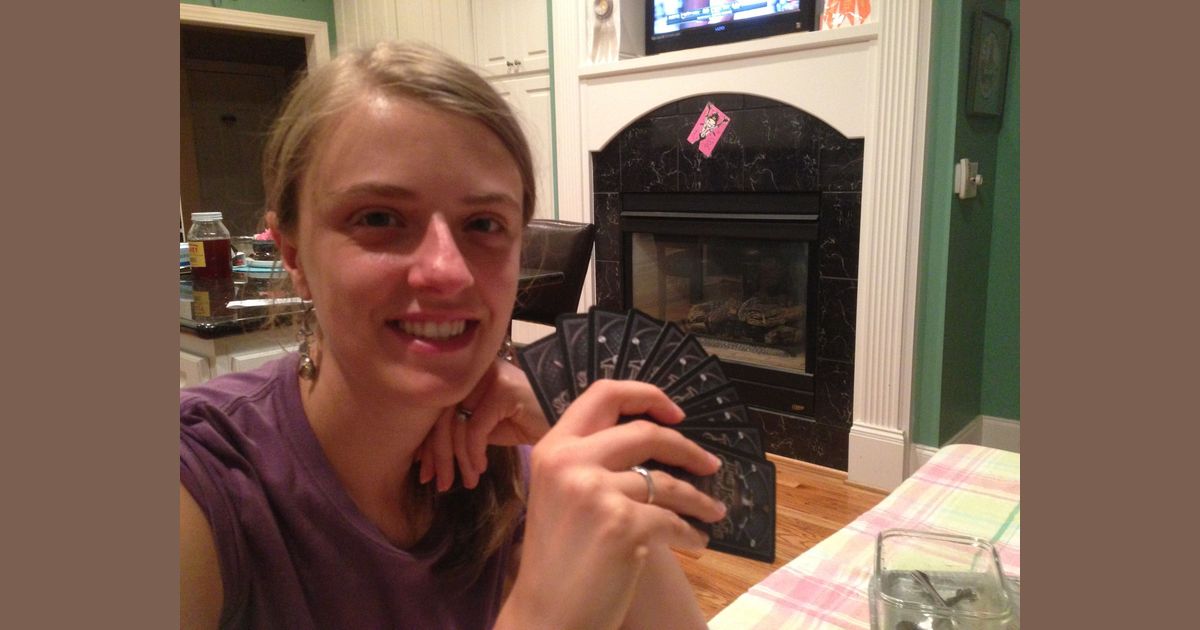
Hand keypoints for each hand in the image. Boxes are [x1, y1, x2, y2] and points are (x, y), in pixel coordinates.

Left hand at [416, 357, 549, 490]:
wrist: (565, 420)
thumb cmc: (528, 424)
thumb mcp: (487, 428)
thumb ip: (459, 432)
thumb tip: (425, 454)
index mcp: (468, 376)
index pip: (437, 410)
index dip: (427, 443)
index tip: (424, 471)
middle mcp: (476, 371)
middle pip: (443, 416)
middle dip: (439, 455)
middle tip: (439, 483)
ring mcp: (489, 377)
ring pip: (457, 424)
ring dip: (459, 459)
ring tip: (467, 481)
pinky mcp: (503, 389)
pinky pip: (475, 428)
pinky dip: (474, 453)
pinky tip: (480, 469)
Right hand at [496, 380, 726, 629]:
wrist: (547, 616)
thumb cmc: (558, 562)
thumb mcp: (559, 495)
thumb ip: (589, 462)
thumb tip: (649, 441)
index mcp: (553, 449)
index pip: (604, 394)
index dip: (647, 396)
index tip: (675, 413)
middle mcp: (571, 462)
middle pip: (645, 432)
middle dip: (687, 448)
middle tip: (709, 463)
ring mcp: (596, 491)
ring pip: (667, 482)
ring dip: (699, 498)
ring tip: (713, 510)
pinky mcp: (622, 524)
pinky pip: (672, 520)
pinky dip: (690, 532)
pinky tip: (696, 541)